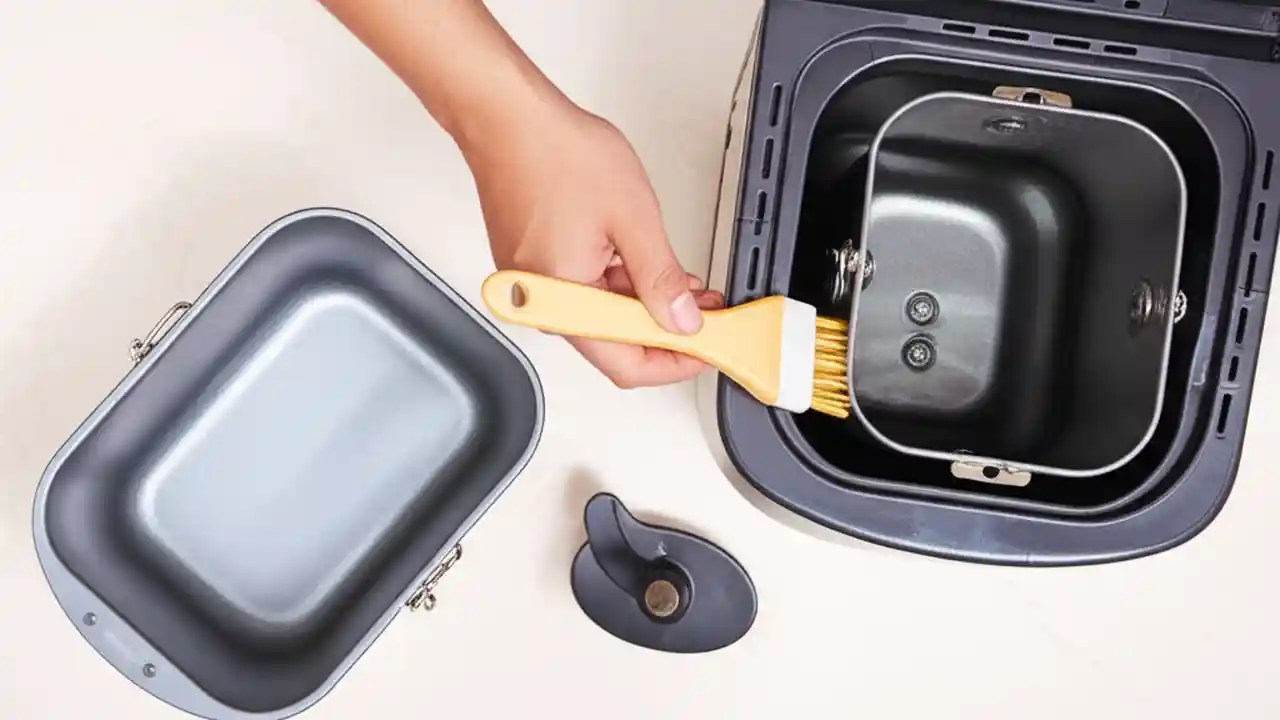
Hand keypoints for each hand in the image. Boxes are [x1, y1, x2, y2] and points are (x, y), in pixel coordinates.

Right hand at [461, 102, 723, 387]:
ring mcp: (532, 287)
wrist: (506, 117)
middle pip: (612, 345)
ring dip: (644, 306)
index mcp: (563, 301)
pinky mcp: (531, 266)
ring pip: (599, 317)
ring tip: (686, 286)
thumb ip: (661, 278)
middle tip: (707, 314)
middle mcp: (541, 304)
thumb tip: (682, 319)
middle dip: (665, 331)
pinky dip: (618, 286)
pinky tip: (646, 268)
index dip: (674, 364)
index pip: (625, 365)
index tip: (707, 348)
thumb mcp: (633, 219)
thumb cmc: (555, 154)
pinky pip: (582, 292)